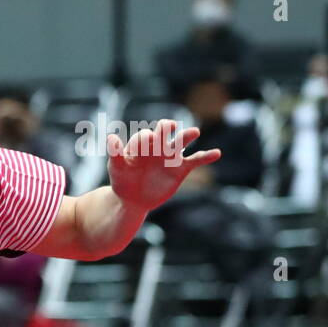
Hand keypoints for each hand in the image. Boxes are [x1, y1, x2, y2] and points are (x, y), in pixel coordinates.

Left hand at [106, 119, 220, 212]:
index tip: (142, 150)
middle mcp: (156, 146)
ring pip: (182, 141)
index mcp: (141, 144)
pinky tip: (216, 153)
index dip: (144, 140)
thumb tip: (111, 137)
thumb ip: (115, 154)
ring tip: (194, 132)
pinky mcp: (181, 169)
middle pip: (164, 130)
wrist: (133, 199)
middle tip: (168, 127)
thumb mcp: (117, 169)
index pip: (144, 136)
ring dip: (188, 135)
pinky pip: (196, 160)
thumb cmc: (122, 180)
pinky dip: (206, 156)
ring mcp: (170, 156)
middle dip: (165, 127)